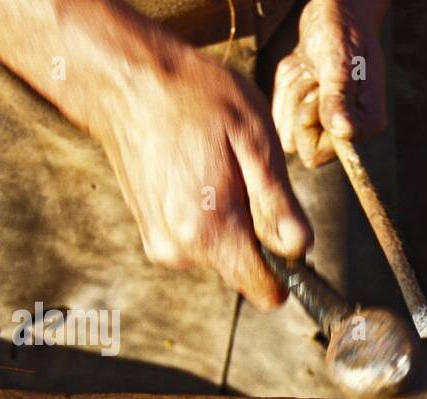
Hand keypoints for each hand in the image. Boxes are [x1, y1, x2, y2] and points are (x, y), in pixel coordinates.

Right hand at [92, 39, 309, 309]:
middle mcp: (181, 250)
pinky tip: (194, 173)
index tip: (287, 233)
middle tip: (242, 175)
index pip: (266, 291)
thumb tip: (302, 247)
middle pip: (245, 268)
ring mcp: (161, 244)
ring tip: (214, 167)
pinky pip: (197, 240)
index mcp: (211, 232)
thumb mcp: (254, 138)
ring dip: (229, 220)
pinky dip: (205, 215)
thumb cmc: (195, 98)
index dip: (288, 269)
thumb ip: (279, 202)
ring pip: (221, 252)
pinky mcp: (151, 234)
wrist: (124, 80)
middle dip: (256, 233)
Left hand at [272, 0, 388, 167]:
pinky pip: (279, 118)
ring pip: (285, 132)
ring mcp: (327, 127)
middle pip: (298, 146)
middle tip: (314, 76)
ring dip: (291, 96)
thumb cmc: (342, 33)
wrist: (334, 16)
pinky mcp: (308, 116)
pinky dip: (284, 90)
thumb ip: (338, 97)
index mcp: (365, 127)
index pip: (317, 153)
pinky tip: (303, 73)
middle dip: (297, 105)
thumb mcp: (339, 61)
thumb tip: (343, 131)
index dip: (309, 119)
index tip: (321, 86)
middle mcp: (349, 134)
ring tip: (311, 72)